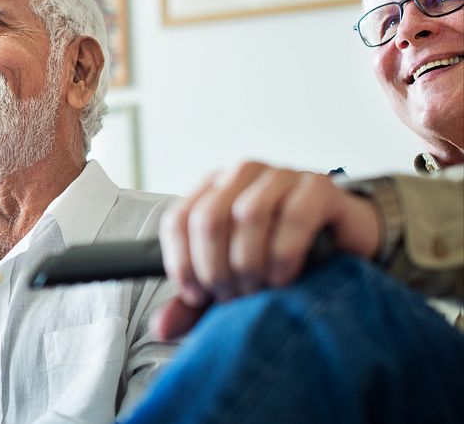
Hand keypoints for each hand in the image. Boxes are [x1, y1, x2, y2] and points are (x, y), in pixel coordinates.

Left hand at [150, 161, 380, 339]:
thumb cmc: (278, 257)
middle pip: (209, 219)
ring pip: (249, 215)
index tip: (196, 296)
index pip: (177, 220)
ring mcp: (280, 175)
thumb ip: (194, 302)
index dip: (181, 263)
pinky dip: (284, 253)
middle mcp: (241, 175)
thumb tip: (160, 328)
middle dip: (216, 269)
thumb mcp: (231, 280)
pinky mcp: (318, 185)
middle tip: (231, 297)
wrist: (343, 243)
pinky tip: (284, 277)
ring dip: (249, 263)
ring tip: (257, 289)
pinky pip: (294, 216)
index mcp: (211, 188)